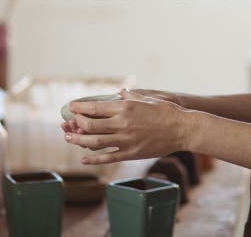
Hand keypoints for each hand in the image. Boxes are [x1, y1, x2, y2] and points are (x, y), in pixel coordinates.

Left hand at [62, 88, 190, 164]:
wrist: (182, 129)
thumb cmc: (166, 111)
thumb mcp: (147, 98)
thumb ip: (130, 96)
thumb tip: (120, 93)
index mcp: (125, 108)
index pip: (94, 108)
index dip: (79, 108)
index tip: (71, 107)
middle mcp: (122, 124)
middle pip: (90, 125)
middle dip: (75, 124)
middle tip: (68, 123)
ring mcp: (126, 140)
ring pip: (95, 142)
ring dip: (79, 140)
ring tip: (69, 138)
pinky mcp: (131, 153)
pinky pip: (108, 157)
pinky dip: (94, 159)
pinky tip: (84, 158)